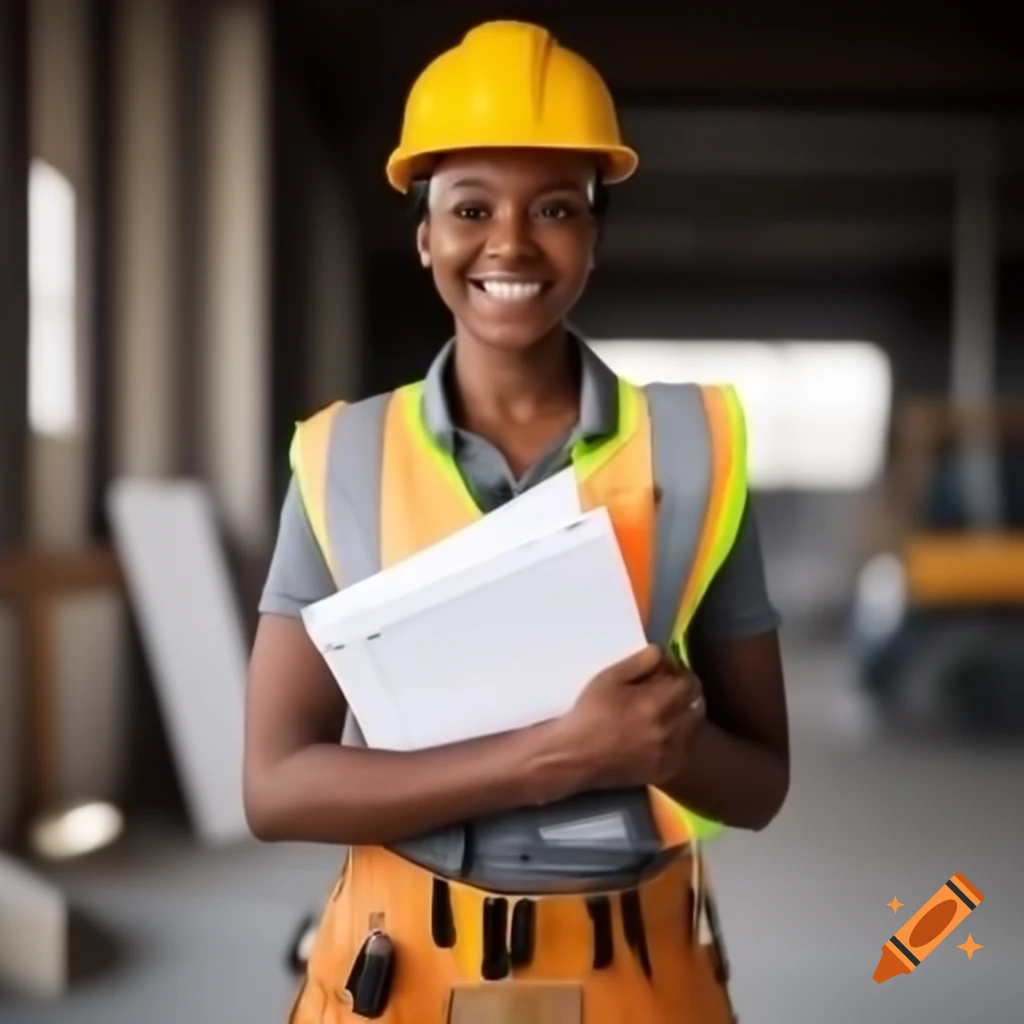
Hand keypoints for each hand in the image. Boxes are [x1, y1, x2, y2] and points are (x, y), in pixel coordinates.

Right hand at [561, 644, 705, 789]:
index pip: (690, 682)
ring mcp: (671, 753)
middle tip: (666, 691)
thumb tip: (663, 652)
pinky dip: (677, 738)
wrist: (575, 756)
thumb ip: (641, 661)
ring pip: (693, 726)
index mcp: (657, 703)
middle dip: (685, 693)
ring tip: (660, 713)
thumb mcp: (610, 677)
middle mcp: (671, 729)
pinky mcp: (668, 769)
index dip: (679, 673)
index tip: (666, 673)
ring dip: (683, 715)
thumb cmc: (590, 713)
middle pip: (697, 704)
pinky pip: (685, 748)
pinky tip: (656, 735)